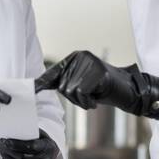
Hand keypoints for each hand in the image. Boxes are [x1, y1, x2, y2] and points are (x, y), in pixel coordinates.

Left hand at [0, 130, 58, 158]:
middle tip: (1, 145)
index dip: (15, 144)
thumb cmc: (42, 141)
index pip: (29, 146)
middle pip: (22, 158)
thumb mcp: (39, 133)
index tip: (5, 141)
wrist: (52, 152)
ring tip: (2, 152)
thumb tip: (11, 130)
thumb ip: (28, 131)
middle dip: (8, 151)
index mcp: (46, 147)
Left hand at [36, 51, 158, 117]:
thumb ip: (62, 83)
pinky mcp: (97, 72)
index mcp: (74, 57)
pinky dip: (88, 102)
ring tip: (94, 97)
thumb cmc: (103, 90)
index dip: (40, 83)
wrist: (129, 91)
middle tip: (89, 97)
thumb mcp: (80, 85)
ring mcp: (89, 63)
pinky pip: (81, 93)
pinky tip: (97, 99)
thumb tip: (36, 86)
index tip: (28, 89)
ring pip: (70, 91)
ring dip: (81, 101)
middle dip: (73, 99)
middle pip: (61, 87)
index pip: (52, 73)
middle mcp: (80, 56)